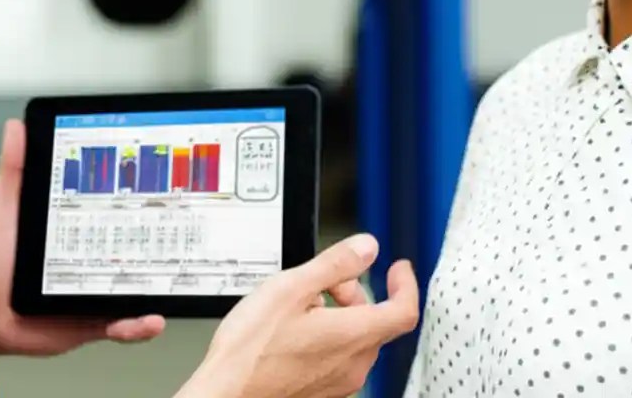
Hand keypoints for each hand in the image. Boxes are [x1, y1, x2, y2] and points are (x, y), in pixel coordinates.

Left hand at [0, 119, 165, 355]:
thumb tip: (16, 127)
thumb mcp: (5, 207)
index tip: (157, 182)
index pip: (112, 210)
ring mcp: (93, 291)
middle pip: (133, 248)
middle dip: (157, 242)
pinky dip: (139, 326)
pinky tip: (152, 319)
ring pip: (136, 288)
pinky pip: (122, 326)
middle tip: (177, 231)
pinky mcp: (91, 322)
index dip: (136, 198)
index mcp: (74, 230)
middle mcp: (89, 259)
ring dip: (158, 286)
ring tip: (173, 278)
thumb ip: (15, 170)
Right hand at [176, 234, 418, 397]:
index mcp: (353, 335)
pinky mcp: (322, 392)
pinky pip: (339, 359)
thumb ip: (335, 264)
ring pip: (356, 340)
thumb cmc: (251, 349)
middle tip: (327, 283)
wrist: (227, 393)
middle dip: (357, 295)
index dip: (405, 285)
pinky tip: (295, 331)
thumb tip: (366, 248)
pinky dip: (329, 338)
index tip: (397, 269)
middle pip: (376, 322)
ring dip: (341, 316)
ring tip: (303, 306)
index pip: (403, 310)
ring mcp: (339, 382)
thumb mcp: (291, 288)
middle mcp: (353, 364)